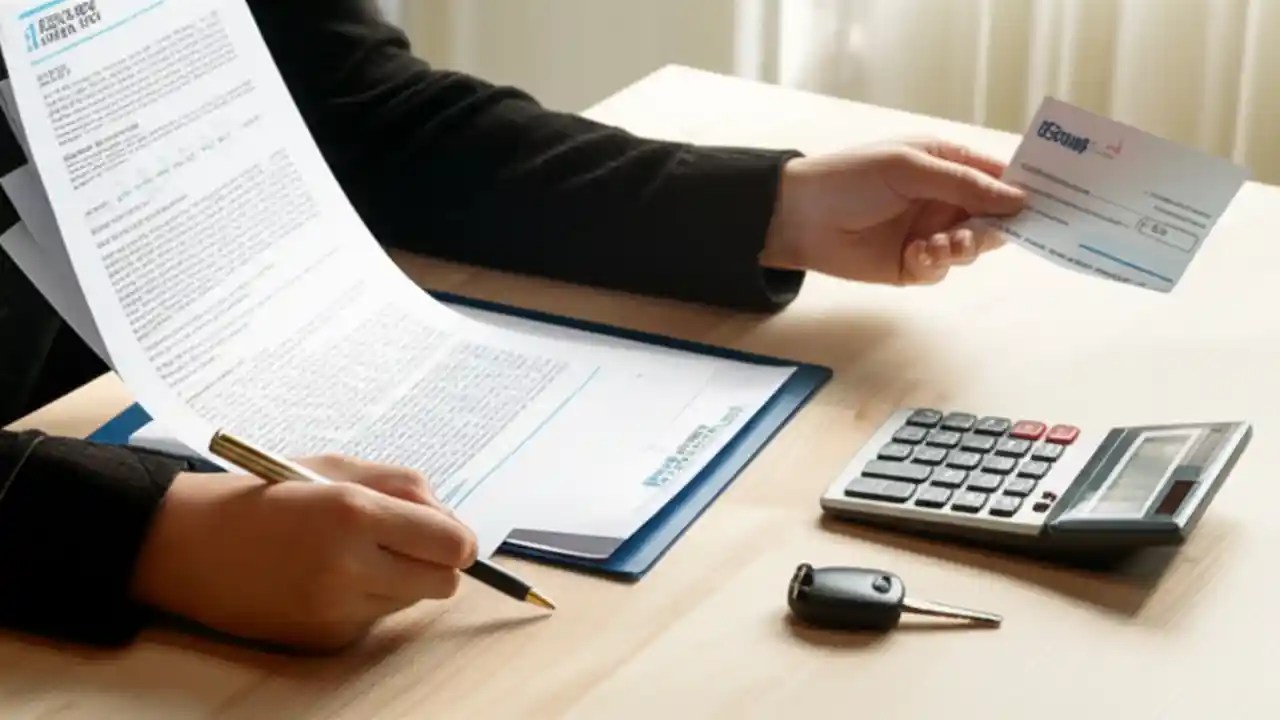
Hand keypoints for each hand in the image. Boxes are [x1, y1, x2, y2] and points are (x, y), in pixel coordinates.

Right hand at [130, 455, 477, 651]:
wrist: (187, 546)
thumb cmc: (265, 495)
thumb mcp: (336, 468)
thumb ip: (404, 488)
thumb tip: (451, 521)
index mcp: (354, 513)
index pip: (452, 545)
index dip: (457, 539)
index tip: (446, 533)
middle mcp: (349, 567)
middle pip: (443, 582)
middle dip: (435, 562)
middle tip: (407, 541)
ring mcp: (336, 610)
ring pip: (412, 602)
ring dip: (401, 579)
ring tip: (355, 554)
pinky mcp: (324, 639)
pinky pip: (376, 619)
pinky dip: (368, 599)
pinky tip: (328, 579)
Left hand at [760, 139, 1026, 284]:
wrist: (798, 218)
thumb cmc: (850, 178)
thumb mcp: (910, 168)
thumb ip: (965, 184)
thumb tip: (1020, 198)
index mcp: (947, 164)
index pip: (998, 176)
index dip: (1024, 190)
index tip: (1050, 205)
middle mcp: (944, 199)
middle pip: (994, 218)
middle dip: (995, 228)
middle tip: (983, 232)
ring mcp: (930, 233)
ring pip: (972, 248)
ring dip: (964, 248)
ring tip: (940, 244)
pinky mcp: (912, 265)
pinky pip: (942, 270)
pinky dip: (936, 264)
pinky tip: (917, 255)